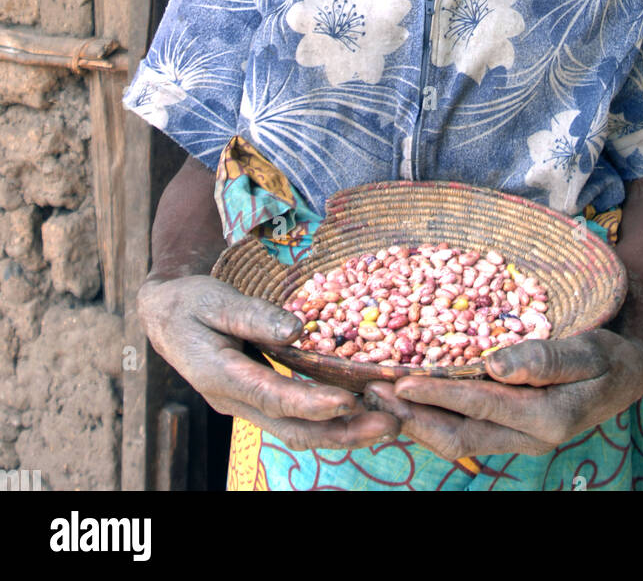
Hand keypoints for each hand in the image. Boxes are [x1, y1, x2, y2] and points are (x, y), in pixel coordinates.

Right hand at [137, 274, 398, 450]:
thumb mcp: (215, 299)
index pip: (272, 396)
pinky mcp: (256, 398)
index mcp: (219, 376)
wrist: (165, 316)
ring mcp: (245, 404)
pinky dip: (327, 419)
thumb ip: (253, 315)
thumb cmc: (189, 302)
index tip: (348, 400)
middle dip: (341, 431)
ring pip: (295, 430)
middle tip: (388, 424)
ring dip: (341, 431)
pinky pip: (293, 418)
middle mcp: (234, 400)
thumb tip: (295, 329)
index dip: (311, 402)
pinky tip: (359, 410)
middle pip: (291, 429)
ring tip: (386, 423)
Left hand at [362, 319, 642, 461]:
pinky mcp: (510, 427)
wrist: (630, 368)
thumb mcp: (590, 351)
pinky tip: (408, 397)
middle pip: (458, 435)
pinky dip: (432, 415)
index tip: (402, 381)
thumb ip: (547, 359)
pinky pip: (465, 428)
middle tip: (372, 392)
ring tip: (378, 395)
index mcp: (548, 420)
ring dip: (415, 419)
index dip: (439, 395)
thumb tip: (497, 367)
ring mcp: (517, 436)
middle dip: (412, 416)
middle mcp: (528, 437)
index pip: (481, 408)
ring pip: (456, 437)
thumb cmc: (612, 352)